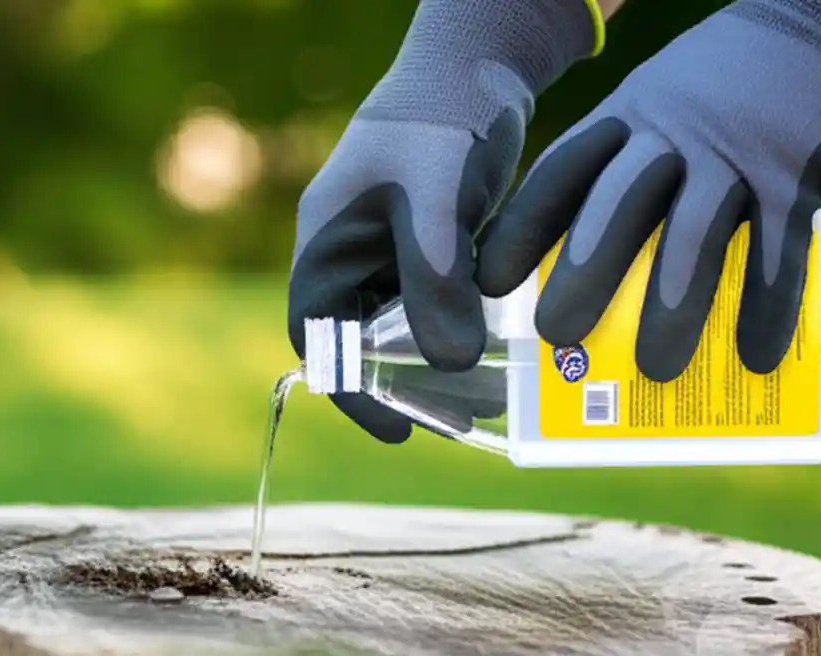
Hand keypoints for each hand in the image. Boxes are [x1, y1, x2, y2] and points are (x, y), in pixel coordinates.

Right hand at [289, 0, 601, 441]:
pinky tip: (501, 348)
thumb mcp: (432, 196)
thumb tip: (452, 362)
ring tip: (487, 398)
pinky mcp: (430, 241)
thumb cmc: (439, 114)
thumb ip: (434, 276)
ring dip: (438, 361)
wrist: (477, 61)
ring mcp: (390, 246)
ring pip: (402, 324)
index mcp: (326, 240)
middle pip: (361, 338)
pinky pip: (436, 299)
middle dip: (403, 384)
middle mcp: (350, 251)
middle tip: (454, 423)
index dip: (350, 386)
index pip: (319, 333)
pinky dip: (462, 327)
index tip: (396, 430)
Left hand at [477, 0, 820, 380]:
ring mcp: (734, 155)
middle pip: (616, 206)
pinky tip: (756, 357)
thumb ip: (620, 169)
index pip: (560, 174)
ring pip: (694, 235)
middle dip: (583, 272)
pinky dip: (769, 306)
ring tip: (654, 371)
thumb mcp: (653, 105)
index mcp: (626, 119)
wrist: (820, 26)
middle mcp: (672, 136)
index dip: (519, 230)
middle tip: (555, 334)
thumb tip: (572, 265)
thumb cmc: (720, 88)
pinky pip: (779, 249)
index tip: (487, 284)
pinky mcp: (796, 176)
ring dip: (673, 308)